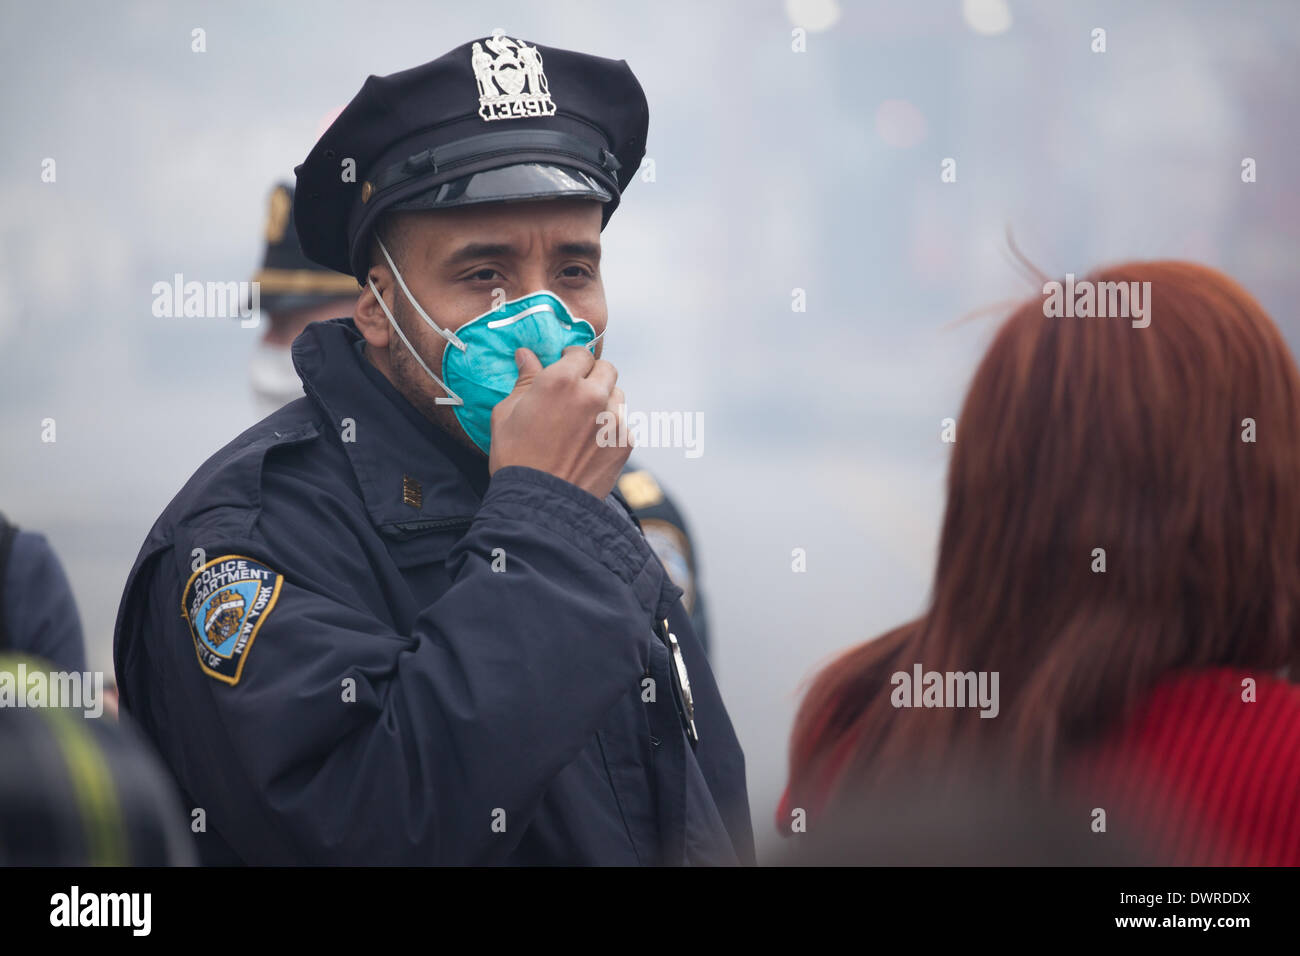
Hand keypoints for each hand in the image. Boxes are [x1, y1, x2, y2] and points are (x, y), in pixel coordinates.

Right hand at [488, 346, 631, 498]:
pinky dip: (609, 430)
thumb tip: (526, 355)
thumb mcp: (506, 414)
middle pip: (606, 369)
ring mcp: (613, 419)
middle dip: (593, 375)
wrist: (541, 505)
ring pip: (617, 396)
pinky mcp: (624, 443)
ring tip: (583, 421)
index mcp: (561, 380)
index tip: (565, 366)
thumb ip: (523, 380)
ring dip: (604, 401)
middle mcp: (592, 394)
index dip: (572, 359)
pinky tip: (589, 444)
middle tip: (577, 390)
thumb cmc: (516, 459)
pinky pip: (621, 425)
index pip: (580, 353)